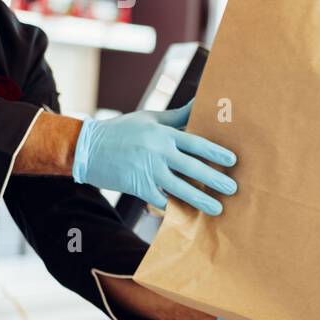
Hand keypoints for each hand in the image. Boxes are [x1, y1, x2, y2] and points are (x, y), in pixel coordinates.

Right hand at [71, 99, 236, 215]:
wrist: (87, 148)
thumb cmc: (121, 131)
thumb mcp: (148, 118)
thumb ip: (176, 116)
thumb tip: (199, 102)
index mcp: (163, 134)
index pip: (195, 143)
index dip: (215, 152)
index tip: (232, 161)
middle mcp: (158, 152)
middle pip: (193, 167)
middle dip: (215, 179)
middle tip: (233, 188)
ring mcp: (148, 171)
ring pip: (180, 188)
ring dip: (201, 199)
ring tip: (218, 208)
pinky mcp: (138, 186)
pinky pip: (160, 200)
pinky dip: (174, 209)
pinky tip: (189, 216)